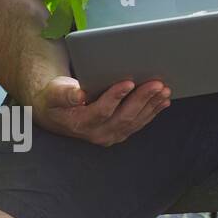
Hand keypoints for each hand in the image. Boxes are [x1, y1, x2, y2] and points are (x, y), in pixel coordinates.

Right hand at [31, 76, 170, 146]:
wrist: (58, 113)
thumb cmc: (56, 99)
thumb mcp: (54, 93)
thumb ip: (65, 94)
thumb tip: (79, 94)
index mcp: (80, 123)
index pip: (101, 111)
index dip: (116, 97)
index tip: (128, 82)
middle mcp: (97, 133)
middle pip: (124, 117)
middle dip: (142, 99)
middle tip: (157, 84)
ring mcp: (110, 135)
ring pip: (135, 121)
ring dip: (151, 105)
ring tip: (164, 90)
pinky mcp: (120, 132)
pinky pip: (139, 123)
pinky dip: (153, 111)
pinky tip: (163, 101)